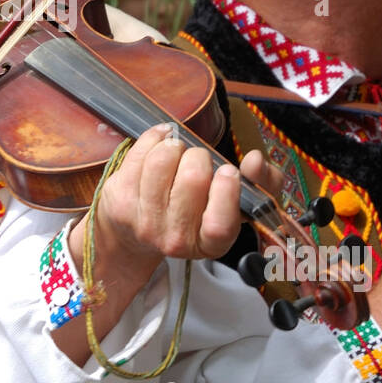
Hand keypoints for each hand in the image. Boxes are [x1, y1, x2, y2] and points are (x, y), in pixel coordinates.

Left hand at [73, 124, 278, 287]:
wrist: (135, 233)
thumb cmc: (196, 211)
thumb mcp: (235, 204)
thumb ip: (261, 183)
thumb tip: (255, 160)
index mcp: (210, 244)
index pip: (220, 223)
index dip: (227, 190)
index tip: (228, 171)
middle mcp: (176, 240)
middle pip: (193, 177)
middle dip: (200, 157)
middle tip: (197, 161)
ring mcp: (144, 221)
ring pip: (163, 160)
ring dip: (174, 146)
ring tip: (177, 152)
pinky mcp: (120, 199)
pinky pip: (141, 152)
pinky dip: (154, 138)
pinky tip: (160, 143)